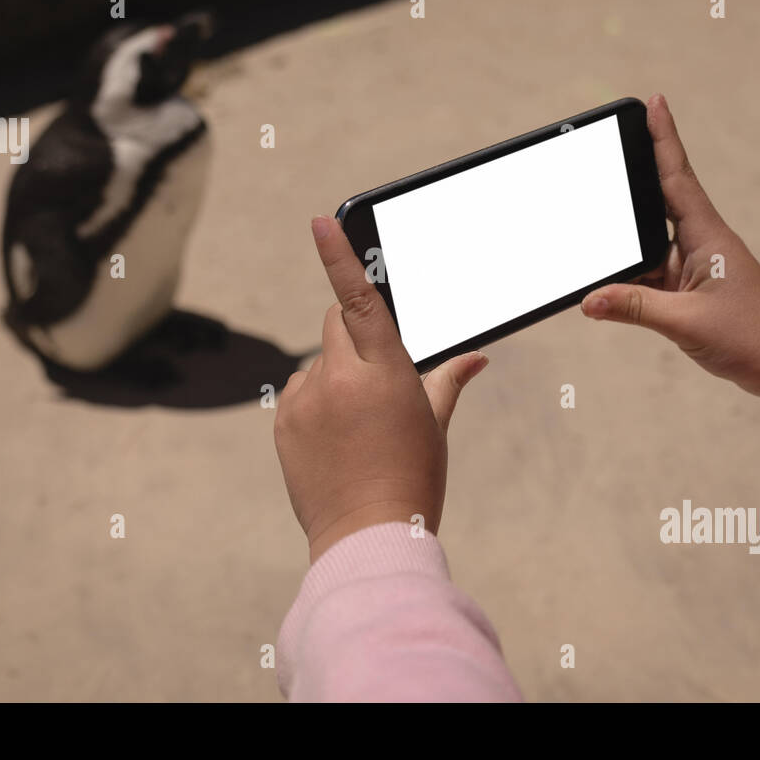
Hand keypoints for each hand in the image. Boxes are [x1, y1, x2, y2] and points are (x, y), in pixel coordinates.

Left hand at [275, 216, 488, 561]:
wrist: (368, 538)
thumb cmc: (413, 482)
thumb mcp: (435, 427)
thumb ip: (449, 380)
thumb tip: (476, 356)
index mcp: (384, 373)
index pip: (361, 298)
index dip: (341, 255)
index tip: (321, 221)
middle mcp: (339, 379)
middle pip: (337, 322)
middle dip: (354, 333)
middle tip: (375, 377)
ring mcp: (306, 401)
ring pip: (317, 359)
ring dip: (334, 372)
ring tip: (356, 424)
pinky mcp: (284, 423)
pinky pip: (299, 390)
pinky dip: (316, 401)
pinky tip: (335, 439)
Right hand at [581, 94, 759, 405]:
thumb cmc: (753, 339)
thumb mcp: (685, 323)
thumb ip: (634, 308)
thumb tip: (589, 299)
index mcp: (707, 236)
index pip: (677, 176)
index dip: (664, 138)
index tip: (655, 101)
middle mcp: (701, 244)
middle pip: (658, 199)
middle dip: (633, 175)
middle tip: (609, 146)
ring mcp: (697, 267)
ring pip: (650, 242)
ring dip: (626, 238)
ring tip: (594, 225)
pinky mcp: (692, 291)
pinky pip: (652, 272)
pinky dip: (630, 277)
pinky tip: (607, 283)